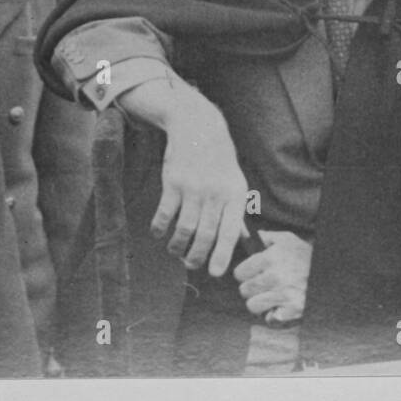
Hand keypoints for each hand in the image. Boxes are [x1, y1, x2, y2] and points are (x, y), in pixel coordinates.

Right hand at [117, 80, 247, 276]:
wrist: (198, 127)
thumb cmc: (218, 160)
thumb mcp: (235, 181)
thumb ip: (236, 211)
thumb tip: (242, 240)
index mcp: (235, 194)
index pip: (230, 232)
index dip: (223, 255)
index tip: (216, 273)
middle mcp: (215, 193)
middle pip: (205, 235)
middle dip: (196, 257)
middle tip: (191, 265)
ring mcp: (193, 188)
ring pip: (184, 229)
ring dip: (177, 247)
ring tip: (176, 252)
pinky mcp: (172, 182)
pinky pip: (165, 214)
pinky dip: (160, 229)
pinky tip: (159, 233)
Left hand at [233, 231, 311, 323]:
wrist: (330, 271)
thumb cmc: (305, 255)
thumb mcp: (287, 239)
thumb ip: (266, 237)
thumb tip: (247, 236)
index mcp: (270, 258)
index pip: (239, 273)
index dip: (244, 274)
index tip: (251, 274)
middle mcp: (274, 277)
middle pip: (244, 290)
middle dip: (251, 288)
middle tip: (262, 286)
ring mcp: (283, 295)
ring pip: (252, 306)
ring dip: (259, 303)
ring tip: (269, 296)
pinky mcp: (292, 310)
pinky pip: (269, 319)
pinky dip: (273, 315)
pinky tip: (280, 306)